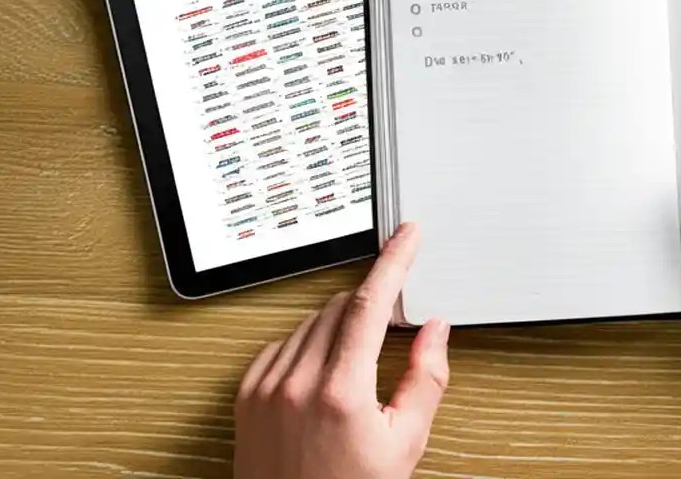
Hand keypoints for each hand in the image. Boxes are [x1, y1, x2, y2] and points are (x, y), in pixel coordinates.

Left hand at [234, 223, 449, 478]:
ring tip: (357, 366)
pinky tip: (323, 373)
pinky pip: (282, 344)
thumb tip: (434, 332)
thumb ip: (426, 379)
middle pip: (341, 307)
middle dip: (371, 303)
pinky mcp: (246, 395)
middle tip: (393, 322)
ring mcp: (265, 387)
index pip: (370, 305)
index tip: (405, 236)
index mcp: (341, 393)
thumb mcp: (405, 443)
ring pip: (311, 322)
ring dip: (340, 325)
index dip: (393, 261)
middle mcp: (297, 384)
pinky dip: (308, 345)